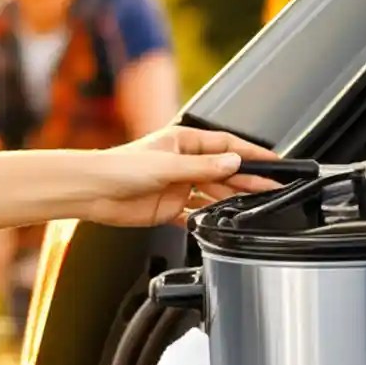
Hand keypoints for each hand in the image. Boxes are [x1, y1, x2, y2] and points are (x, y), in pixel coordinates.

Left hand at [82, 126, 278, 226]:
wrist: (92, 191)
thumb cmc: (120, 167)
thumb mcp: (168, 165)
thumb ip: (203, 167)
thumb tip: (233, 162)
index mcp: (183, 143)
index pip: (226, 145)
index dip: (251, 153)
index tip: (273, 160)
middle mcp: (183, 164)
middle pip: (224, 172)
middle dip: (248, 179)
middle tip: (273, 188)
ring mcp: (177, 187)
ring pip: (214, 193)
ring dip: (233, 199)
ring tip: (255, 206)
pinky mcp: (169, 208)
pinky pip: (196, 214)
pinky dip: (210, 218)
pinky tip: (223, 222)